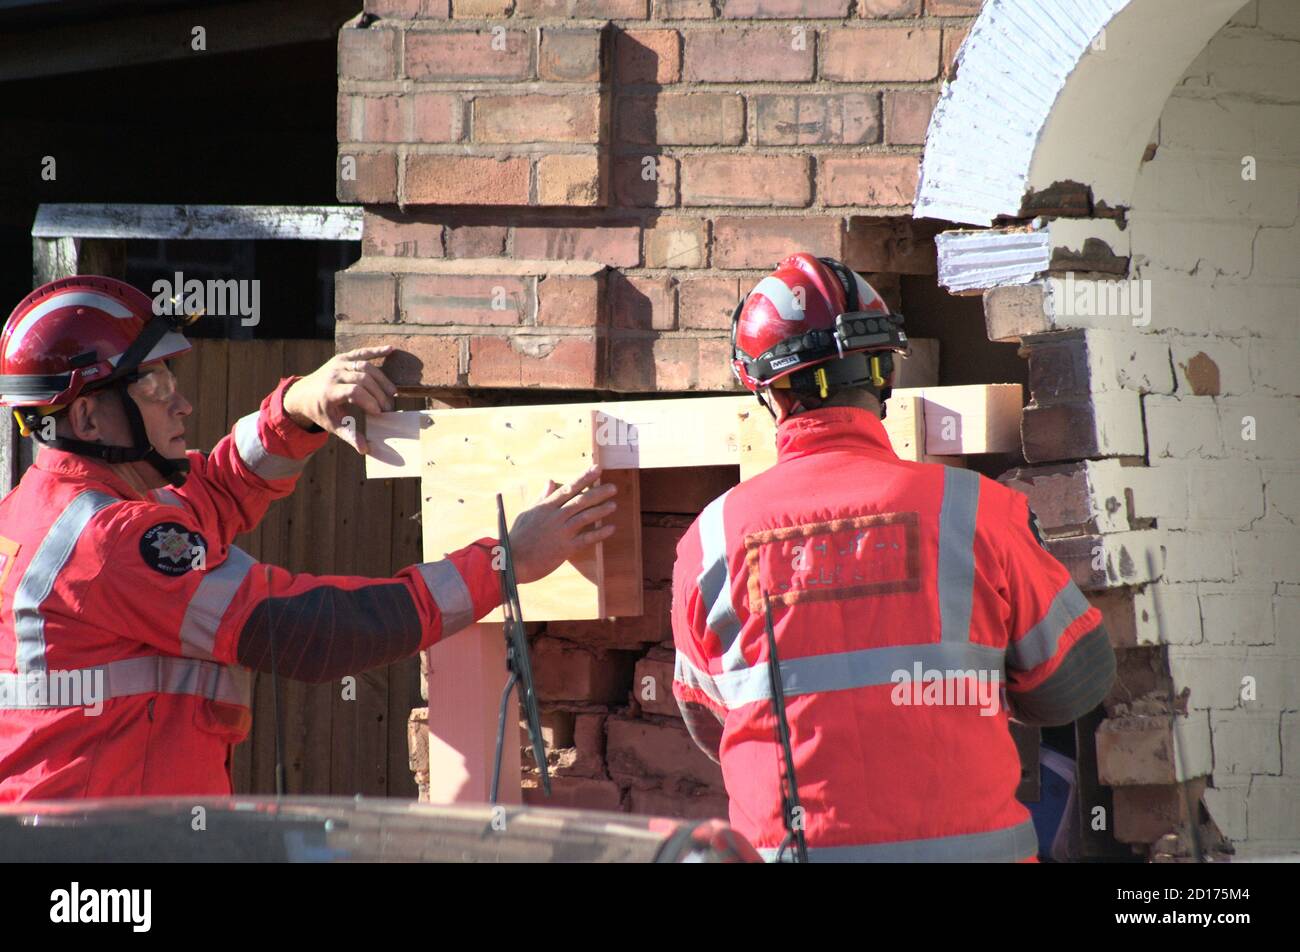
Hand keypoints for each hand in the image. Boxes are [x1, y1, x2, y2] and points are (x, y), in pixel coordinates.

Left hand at [283, 346, 397, 453]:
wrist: (303, 393)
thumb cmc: (320, 411)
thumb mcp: (332, 425)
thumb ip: (349, 435)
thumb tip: (365, 449)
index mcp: (329, 391)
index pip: (355, 392)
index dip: (370, 402)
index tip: (379, 414)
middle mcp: (334, 374)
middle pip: (363, 379)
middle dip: (379, 393)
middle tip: (389, 407)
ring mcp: (338, 363)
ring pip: (365, 366)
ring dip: (382, 379)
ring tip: (393, 392)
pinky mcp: (343, 357)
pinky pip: (361, 352)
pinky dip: (377, 351)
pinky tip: (391, 349)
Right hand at [509, 466, 617, 584]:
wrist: (512, 560)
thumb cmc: (518, 537)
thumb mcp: (527, 513)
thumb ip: (542, 497)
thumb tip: (550, 481)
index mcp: (546, 506)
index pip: (568, 488)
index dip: (584, 478)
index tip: (597, 468)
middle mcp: (555, 516)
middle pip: (580, 501)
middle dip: (598, 492)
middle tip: (613, 487)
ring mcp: (561, 532)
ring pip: (585, 517)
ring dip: (601, 510)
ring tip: (614, 504)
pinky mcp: (565, 548)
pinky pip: (586, 539)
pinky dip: (600, 533)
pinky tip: (611, 528)